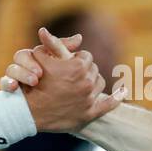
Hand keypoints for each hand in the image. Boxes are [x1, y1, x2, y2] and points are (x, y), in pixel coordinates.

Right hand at [0, 27, 122, 132]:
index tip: (69, 63)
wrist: (28, 112)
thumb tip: (76, 36)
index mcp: (78, 66)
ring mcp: (89, 99)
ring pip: (100, 84)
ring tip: (83, 83)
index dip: (77, 59)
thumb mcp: (40, 57)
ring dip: (93, 81)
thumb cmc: (32, 82)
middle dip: (85, 70)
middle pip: (94, 70)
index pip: (86, 56)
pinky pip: (109, 104)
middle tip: (74, 74)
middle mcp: (87, 82)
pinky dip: (118, 97)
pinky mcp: (89, 114)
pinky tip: (123, 91)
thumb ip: (55, 43)